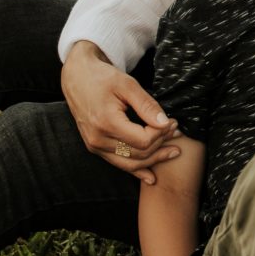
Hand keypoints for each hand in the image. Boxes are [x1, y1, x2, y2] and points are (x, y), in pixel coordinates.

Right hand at [61, 43, 179, 182]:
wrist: (78, 78)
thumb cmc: (102, 77)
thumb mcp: (127, 85)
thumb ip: (146, 105)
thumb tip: (165, 124)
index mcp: (105, 123)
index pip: (143, 140)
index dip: (162, 133)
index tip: (172, 122)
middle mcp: (98, 139)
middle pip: (139, 153)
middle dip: (161, 144)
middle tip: (176, 131)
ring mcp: (95, 146)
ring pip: (130, 163)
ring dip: (153, 159)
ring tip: (173, 151)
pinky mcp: (95, 147)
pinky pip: (119, 163)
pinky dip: (136, 170)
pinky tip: (151, 177)